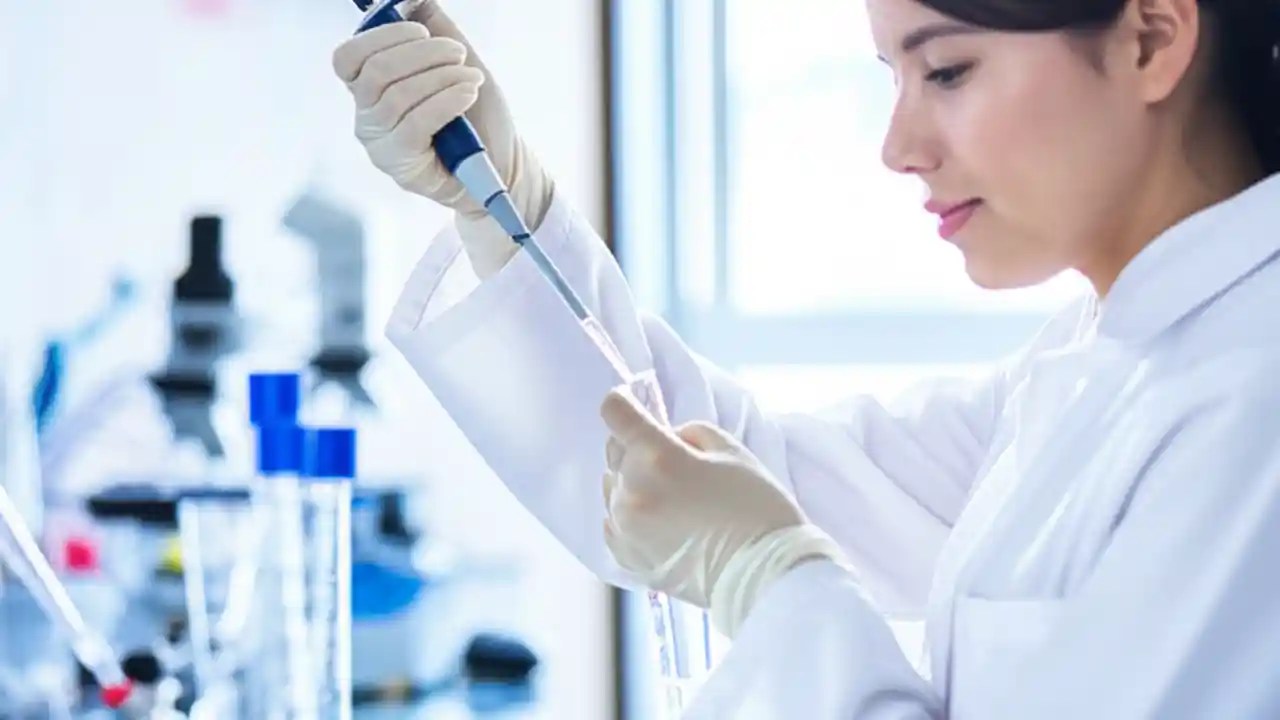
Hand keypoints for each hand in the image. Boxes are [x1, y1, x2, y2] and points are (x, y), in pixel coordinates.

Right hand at [332, 1, 554, 277]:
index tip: (422, 29)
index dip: (382, 35)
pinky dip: (446, 100)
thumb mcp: (452, 61)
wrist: (502, 162)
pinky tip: (468, 95)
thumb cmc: (475, 113)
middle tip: (458, 53)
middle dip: (422, 53)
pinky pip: (416, 123)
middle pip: (375, 71)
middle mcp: (366, 118)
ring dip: (442, 77)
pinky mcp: (402, 167)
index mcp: (368, 89)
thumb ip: (431, 25)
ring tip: (472, 79)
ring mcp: (381, 145)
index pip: (348, 57)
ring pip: (398, 96)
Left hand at [600, 388, 846, 636]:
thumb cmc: (757, 507)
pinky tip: (659, 520)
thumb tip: (669, 437)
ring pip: (612, 487)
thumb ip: (692, 433)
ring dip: (633, 483)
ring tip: (672, 498)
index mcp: (659, 457)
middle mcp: (633, 490)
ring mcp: (626, 527)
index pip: (616, 413)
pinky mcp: (628, 556)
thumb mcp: (732, 451)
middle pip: (615, 451)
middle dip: (637, 448)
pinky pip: (613, 522)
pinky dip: (630, 515)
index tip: (630, 406)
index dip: (623, 404)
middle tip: (674, 464)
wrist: (765, 575)